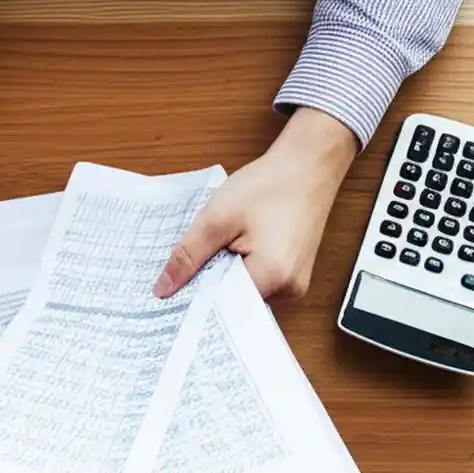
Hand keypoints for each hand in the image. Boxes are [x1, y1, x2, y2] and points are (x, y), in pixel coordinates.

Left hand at [155, 107, 359, 300]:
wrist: (308, 166)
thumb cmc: (270, 184)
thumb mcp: (217, 217)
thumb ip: (188, 255)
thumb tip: (164, 289)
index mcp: (272, 277)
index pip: (221, 306)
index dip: (194, 298)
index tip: (170, 294)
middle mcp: (288, 290)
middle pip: (234, 303)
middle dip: (209, 285)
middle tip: (187, 267)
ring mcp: (294, 285)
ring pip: (245, 292)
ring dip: (226, 276)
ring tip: (219, 248)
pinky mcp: (294, 276)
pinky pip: (259, 283)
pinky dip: (242, 270)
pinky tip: (235, 248)